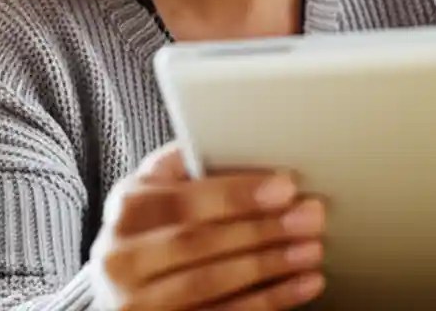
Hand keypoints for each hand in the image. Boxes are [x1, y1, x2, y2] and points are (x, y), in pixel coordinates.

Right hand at [90, 143, 326, 309]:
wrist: (126, 276)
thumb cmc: (154, 223)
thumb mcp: (158, 188)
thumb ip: (189, 167)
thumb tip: (249, 140)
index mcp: (128, 210)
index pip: (185, 202)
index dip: (237, 195)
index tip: (285, 187)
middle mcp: (123, 259)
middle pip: (198, 244)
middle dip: (261, 230)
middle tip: (310, 217)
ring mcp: (138, 301)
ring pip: (210, 284)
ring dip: (270, 266)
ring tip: (311, 250)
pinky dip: (268, 301)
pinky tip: (302, 284)